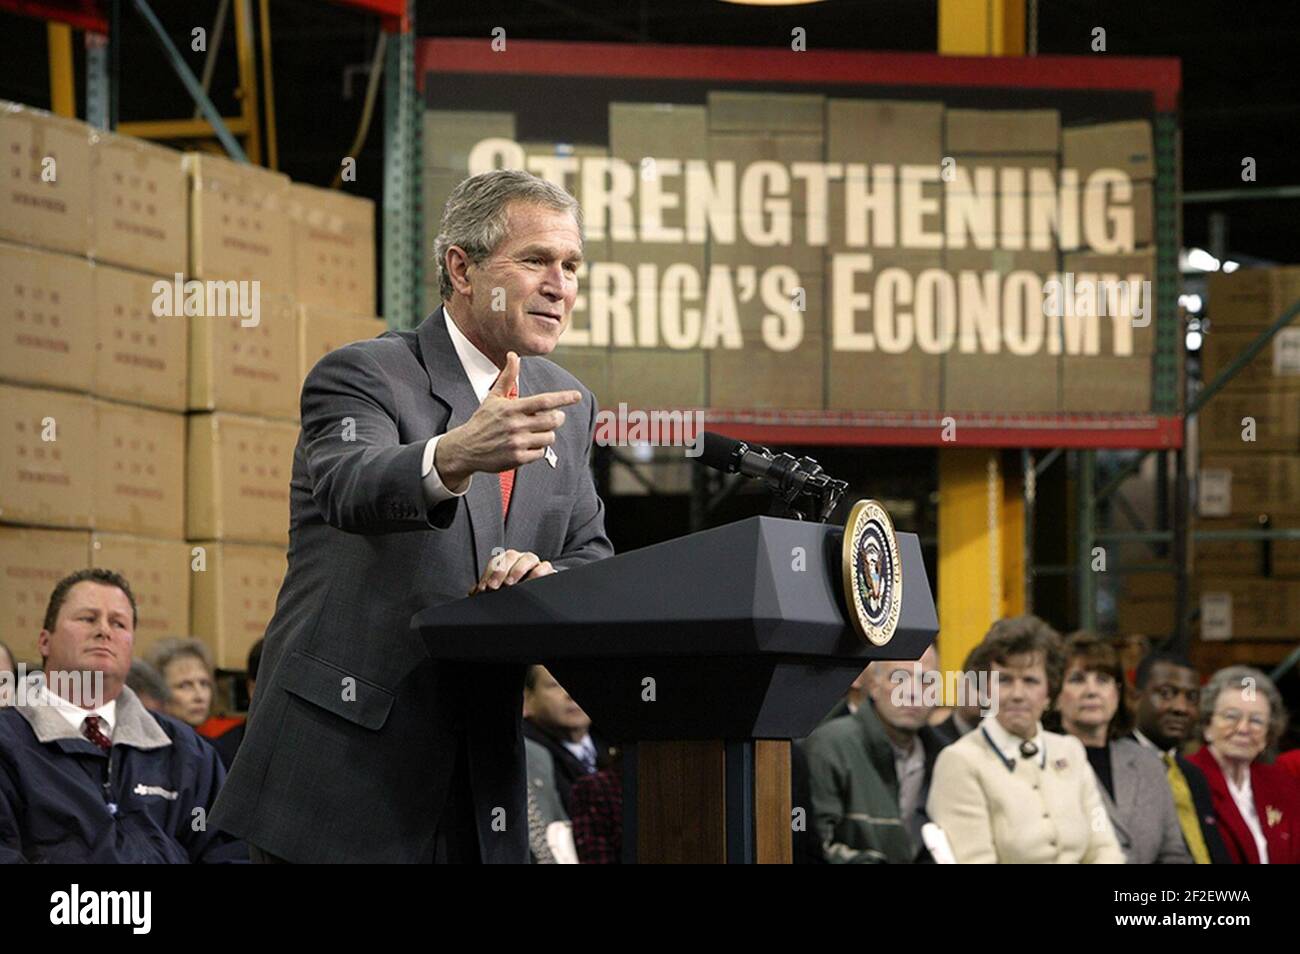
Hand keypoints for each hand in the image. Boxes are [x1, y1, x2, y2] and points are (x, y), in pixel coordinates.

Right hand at [435, 351, 580, 491]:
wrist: (466, 448)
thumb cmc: (482, 421)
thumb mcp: (493, 397)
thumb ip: (507, 377)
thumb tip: (513, 355)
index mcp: (512, 408)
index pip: (544, 401)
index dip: (563, 398)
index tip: (576, 396)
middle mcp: (515, 425)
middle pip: (552, 420)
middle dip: (558, 418)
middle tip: (556, 416)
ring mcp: (517, 443)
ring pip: (549, 437)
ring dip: (548, 434)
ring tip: (538, 432)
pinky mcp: (517, 458)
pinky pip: (540, 453)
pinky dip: (538, 448)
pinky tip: (529, 445)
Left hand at [469, 549, 556, 593]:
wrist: (536, 594)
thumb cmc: (513, 589)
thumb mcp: (498, 589)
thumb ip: (487, 588)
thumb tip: (473, 592)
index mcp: (506, 561)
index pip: (495, 562)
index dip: (488, 574)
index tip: (484, 588)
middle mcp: (520, 559)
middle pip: (510, 555)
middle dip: (501, 570)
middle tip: (494, 586)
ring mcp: (534, 563)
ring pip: (528, 558)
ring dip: (518, 570)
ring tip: (511, 583)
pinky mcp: (547, 571)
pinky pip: (545, 566)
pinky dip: (539, 572)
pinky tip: (530, 582)